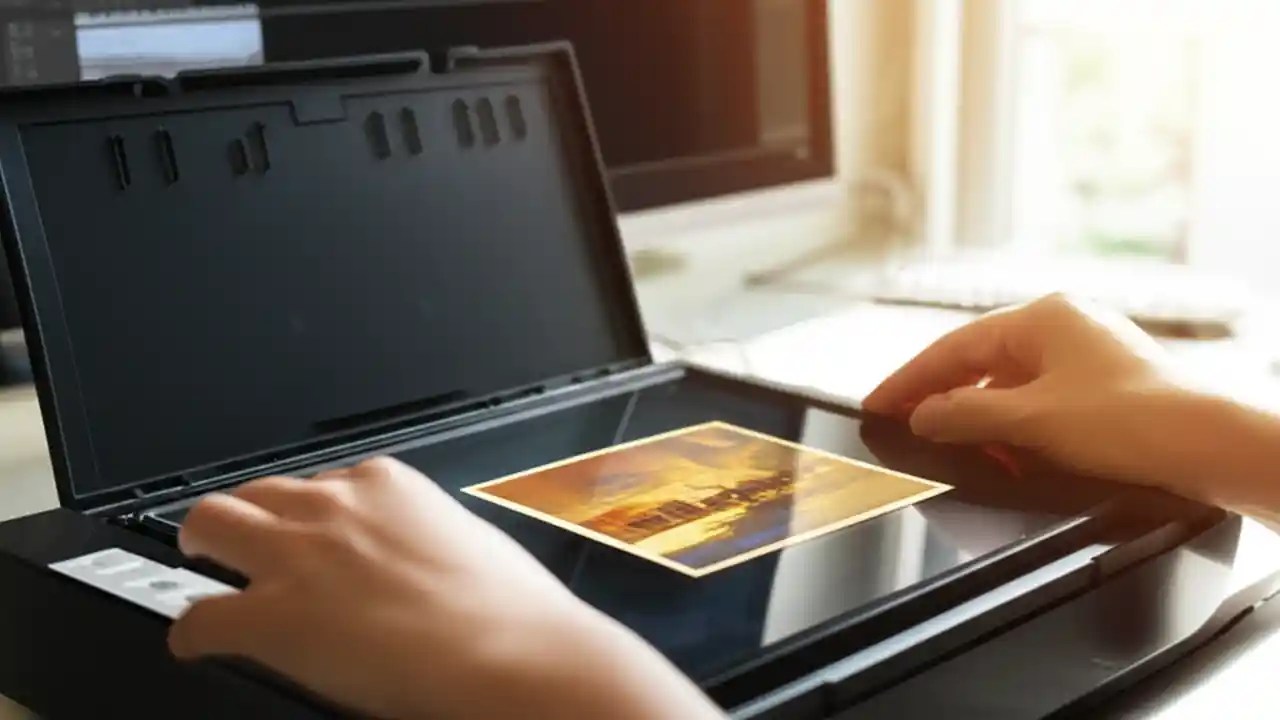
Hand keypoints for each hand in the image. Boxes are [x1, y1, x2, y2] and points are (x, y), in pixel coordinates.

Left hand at [169, 457, 722, 719]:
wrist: (510, 655)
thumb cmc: (510, 611)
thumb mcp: (471, 543)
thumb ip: (428, 539)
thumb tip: (422, 562)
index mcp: (388, 484)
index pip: (326, 480)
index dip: (314, 511)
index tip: (316, 530)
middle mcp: (333, 506)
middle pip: (257, 491)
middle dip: (247, 515)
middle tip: (243, 542)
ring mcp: (296, 558)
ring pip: (209, 523)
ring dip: (204, 545)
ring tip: (203, 567)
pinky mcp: (270, 619)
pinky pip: (200, 619)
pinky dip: (193, 632)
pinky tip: (197, 643)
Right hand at [863, 294, 1279, 509]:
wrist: (1213, 446)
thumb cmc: (1133, 421)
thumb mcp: (1030, 421)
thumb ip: (966, 415)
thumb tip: (923, 415)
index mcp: (1042, 317)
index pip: (953, 347)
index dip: (909, 380)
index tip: (876, 404)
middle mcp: (1064, 326)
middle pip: (980, 363)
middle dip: (943, 400)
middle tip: (904, 428)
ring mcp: (1088, 355)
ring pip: (1012, 386)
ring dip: (982, 420)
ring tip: (959, 450)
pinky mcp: (1107, 386)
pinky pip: (1041, 402)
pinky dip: (1017, 428)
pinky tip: (1009, 455)